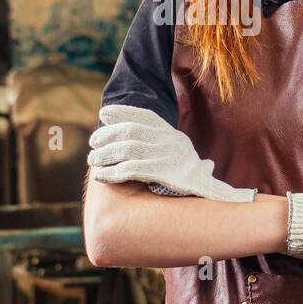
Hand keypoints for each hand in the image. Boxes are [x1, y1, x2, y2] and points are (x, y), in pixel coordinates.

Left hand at [87, 105, 256, 202]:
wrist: (209, 191)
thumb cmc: (187, 173)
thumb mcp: (177, 150)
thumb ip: (157, 141)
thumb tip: (129, 135)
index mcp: (171, 133)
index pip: (144, 116)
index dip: (123, 112)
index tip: (104, 114)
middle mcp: (169, 140)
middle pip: (131, 131)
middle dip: (108, 135)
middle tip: (94, 142)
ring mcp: (167, 156)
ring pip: (128, 149)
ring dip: (106, 154)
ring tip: (93, 159)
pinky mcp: (163, 174)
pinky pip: (131, 170)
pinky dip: (113, 173)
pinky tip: (101, 176)